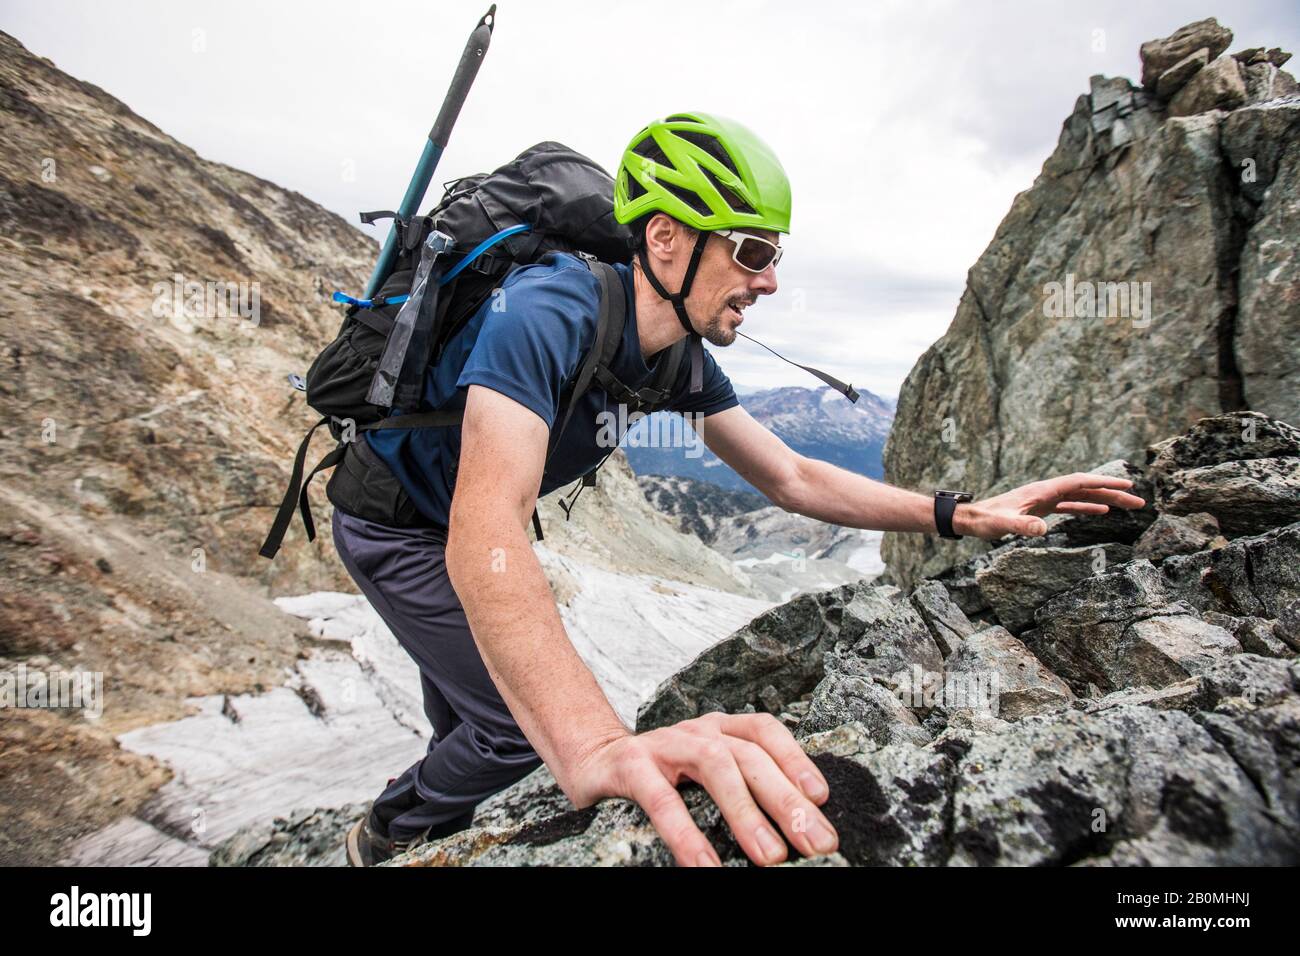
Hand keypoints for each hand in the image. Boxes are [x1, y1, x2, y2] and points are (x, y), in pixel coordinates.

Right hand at [568, 712, 836, 866]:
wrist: (590, 759)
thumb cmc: (659, 776)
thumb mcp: (702, 776)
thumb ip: (740, 790)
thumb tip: (793, 832)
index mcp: (719, 729)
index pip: (765, 732)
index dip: (796, 760)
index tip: (821, 798)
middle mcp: (697, 730)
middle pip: (750, 754)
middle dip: (786, 799)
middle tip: (814, 841)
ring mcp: (664, 743)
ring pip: (715, 765)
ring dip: (746, 811)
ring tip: (770, 856)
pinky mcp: (630, 765)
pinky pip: (662, 799)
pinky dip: (686, 834)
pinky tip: (706, 865)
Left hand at [956, 472, 1147, 539]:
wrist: (972, 519)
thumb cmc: (986, 521)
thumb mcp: (1004, 525)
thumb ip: (1022, 526)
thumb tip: (1043, 529)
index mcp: (1043, 490)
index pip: (1081, 482)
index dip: (1105, 484)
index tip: (1128, 486)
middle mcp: (1046, 491)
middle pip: (1086, 488)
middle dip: (1113, 493)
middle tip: (1139, 502)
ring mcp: (1044, 499)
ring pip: (1081, 496)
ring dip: (1104, 500)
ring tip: (1128, 507)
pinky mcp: (1040, 508)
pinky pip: (1070, 505)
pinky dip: (1087, 507)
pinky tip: (1101, 512)